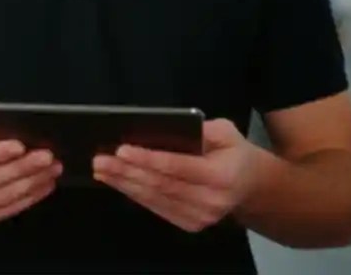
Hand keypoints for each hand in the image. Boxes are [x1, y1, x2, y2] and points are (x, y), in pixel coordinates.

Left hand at [93, 119, 262, 232]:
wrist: (249, 185)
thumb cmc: (232, 151)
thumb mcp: (225, 131)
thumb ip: (201, 129)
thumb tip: (165, 126)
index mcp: (222, 175)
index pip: (179, 167)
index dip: (149, 159)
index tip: (122, 150)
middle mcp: (211, 201)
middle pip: (161, 185)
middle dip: (127, 171)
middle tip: (101, 159)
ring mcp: (200, 217)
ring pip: (155, 198)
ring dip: (124, 183)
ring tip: (101, 169)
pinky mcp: (190, 224)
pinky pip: (156, 207)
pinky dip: (133, 193)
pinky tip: (116, 181)